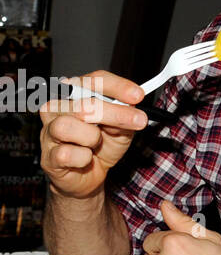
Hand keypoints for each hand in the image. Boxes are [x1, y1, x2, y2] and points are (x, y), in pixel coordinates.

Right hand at [39, 72, 147, 199]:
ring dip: (91, 137)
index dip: (117, 86)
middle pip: (83, 103)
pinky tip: (85, 158)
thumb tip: (130, 106)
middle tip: (138, 121)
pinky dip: (83, 158)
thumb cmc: (102, 143)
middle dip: (115, 113)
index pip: (94, 80)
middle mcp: (57, 108)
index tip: (137, 96)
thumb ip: (123, 114)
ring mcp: (49, 132)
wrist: (89, 174)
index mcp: (76, 94)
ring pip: (67, 126)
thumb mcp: (121, 126)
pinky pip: (66, 154)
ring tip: (96, 143)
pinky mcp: (48, 156)